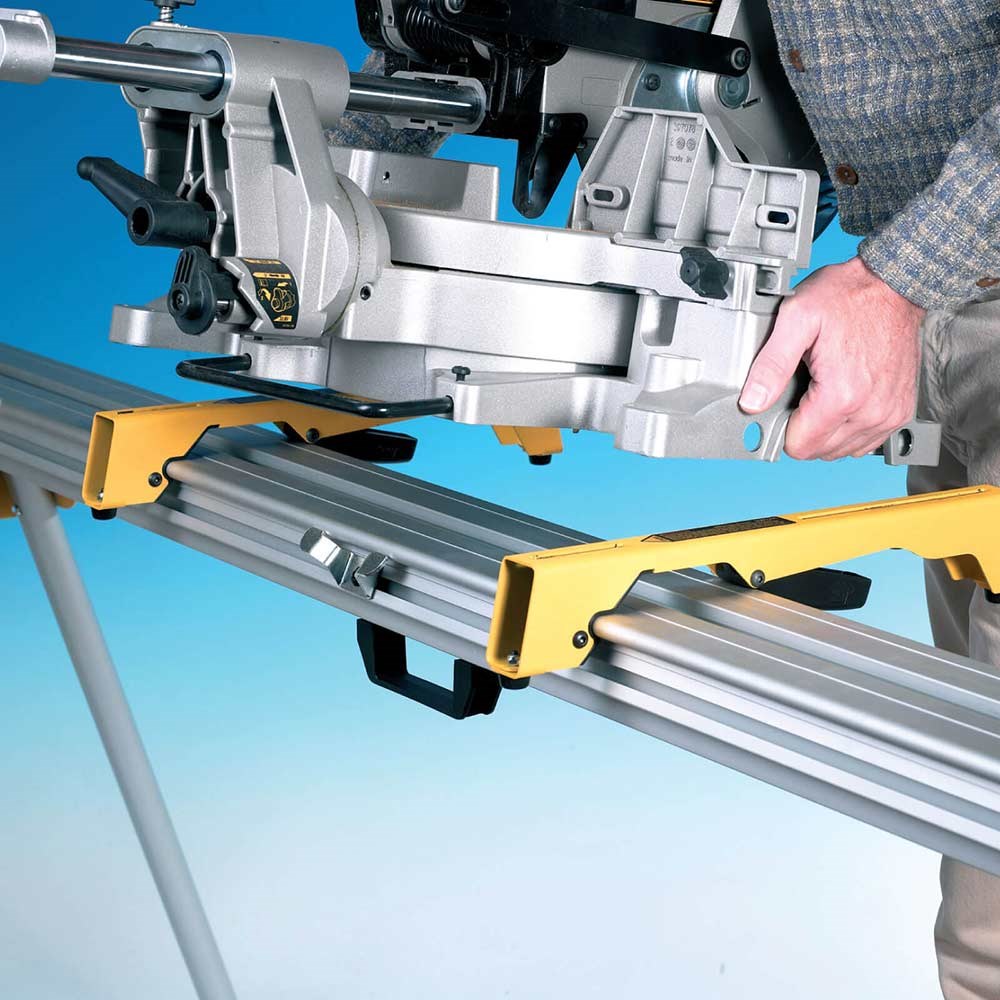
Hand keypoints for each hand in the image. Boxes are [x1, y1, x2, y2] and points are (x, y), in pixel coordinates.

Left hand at [739, 256, 924, 460]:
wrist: (894, 285)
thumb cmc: (848, 297)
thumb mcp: (796, 318)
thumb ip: (771, 365)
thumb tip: (752, 403)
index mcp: (842, 395)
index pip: (799, 446)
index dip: (783, 426)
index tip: (786, 399)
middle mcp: (870, 411)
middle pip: (819, 451)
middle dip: (805, 426)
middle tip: (806, 388)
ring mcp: (889, 414)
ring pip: (842, 451)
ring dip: (827, 429)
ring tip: (826, 390)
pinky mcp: (900, 412)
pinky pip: (866, 441)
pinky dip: (850, 427)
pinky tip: (844, 399)